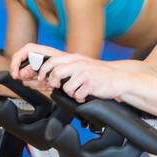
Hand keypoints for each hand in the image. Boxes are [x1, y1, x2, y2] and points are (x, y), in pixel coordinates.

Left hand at [9, 45, 127, 101]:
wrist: (119, 80)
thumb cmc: (98, 77)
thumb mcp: (80, 69)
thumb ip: (63, 71)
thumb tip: (42, 80)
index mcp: (73, 58)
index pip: (50, 59)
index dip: (39, 69)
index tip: (36, 79)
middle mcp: (77, 62)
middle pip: (54, 69)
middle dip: (50, 80)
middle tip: (54, 86)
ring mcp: (84, 72)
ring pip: (65, 85)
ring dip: (69, 91)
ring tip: (76, 91)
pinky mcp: (91, 82)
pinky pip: (77, 93)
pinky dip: (79, 97)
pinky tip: (85, 95)